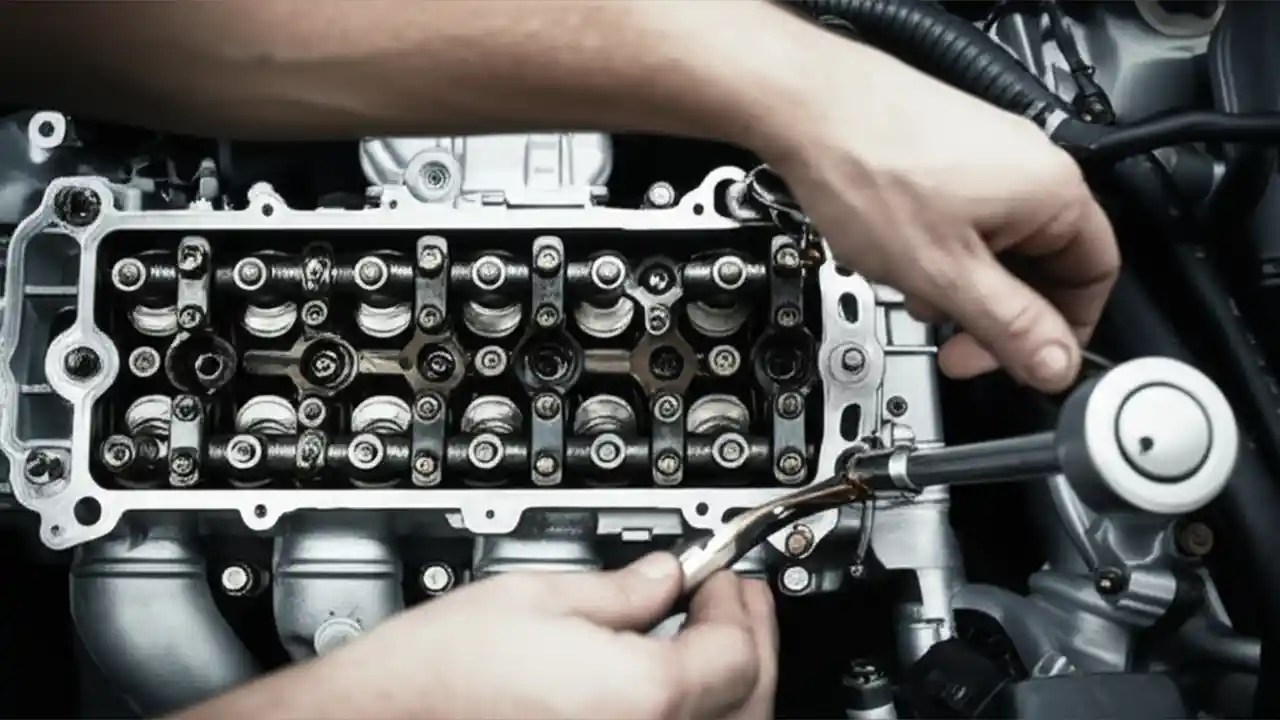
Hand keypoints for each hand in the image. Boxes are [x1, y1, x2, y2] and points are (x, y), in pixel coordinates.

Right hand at [180, 553, 776, 719]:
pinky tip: (668, 690)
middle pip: (748, 700)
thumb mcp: (535, 599)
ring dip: (734, 685)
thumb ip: (621, 589)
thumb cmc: (432, 678)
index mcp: (641, 695)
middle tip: (729, 597)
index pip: (737, 648)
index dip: (737, 600)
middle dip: (751, 642)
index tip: (721, 572)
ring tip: (707, 639)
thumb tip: (664, 574)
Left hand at [759, 40, 1118, 392]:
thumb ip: (1008, 325)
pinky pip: (964, 224)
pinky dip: (937, 254)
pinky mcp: (950, 158)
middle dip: (996, 314)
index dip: (1062, 332)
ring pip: (997, 250)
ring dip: (959, 287)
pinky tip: (899, 260)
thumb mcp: (944, 274)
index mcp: (1053, 193)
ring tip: (914, 291)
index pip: (1096, 278)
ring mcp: (989, 159)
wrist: (805, 110)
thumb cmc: (869, 169)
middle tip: (957, 346)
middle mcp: (1030, 167)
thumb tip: (1057, 365)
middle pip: (1042, 268)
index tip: (1025, 363)